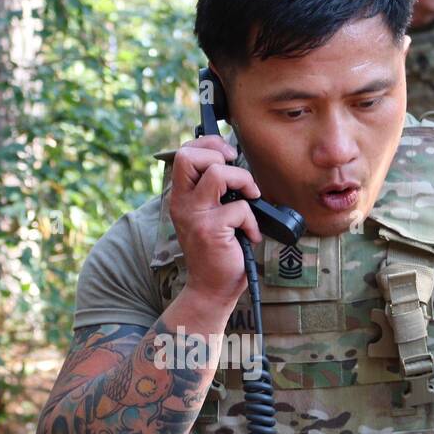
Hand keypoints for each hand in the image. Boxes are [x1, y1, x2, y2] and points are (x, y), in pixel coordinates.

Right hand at [166, 134, 261, 305]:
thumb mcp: (208, 216)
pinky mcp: (210, 230)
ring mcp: (194, 216)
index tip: (227, 154)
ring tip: (250, 199)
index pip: (184, 153)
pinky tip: (250, 235)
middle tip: (236, 173)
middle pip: (189, 156)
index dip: (208, 144)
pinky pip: (239, 207)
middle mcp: (182, 203)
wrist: (210, 288)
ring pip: (217, 173)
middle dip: (218, 154)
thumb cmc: (216, 252)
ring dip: (243, 181)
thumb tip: (235, 165)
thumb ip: (213, 192)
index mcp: (181, 196)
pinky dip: (252, 221)